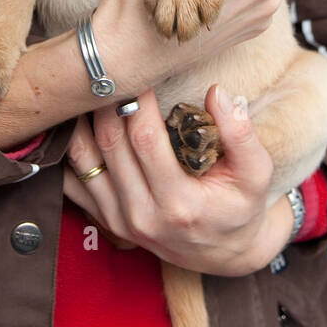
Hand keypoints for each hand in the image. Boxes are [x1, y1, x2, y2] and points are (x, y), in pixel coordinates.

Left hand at [62, 85, 295, 275]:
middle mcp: (142, 215)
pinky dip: (69, 147)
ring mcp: (118, 221)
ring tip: (95, 89)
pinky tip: (77, 121)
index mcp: (179, 204)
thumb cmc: (240, 208)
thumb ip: (242, 135)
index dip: (139, 100)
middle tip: (115, 71)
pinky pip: (72, 180)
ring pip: (84, 158)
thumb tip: (217, 94)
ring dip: (83, 119)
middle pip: (110, 143)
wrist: (225, 255)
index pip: (146, 139)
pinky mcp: (105, 221)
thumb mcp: (256, 175)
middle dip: (109, 101)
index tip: (143, 72)